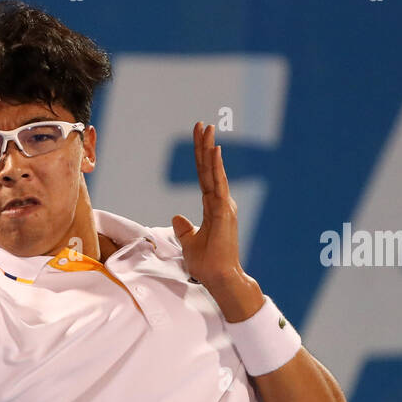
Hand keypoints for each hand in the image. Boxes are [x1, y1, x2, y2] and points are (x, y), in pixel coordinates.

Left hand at [171, 122, 241, 286]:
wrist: (219, 277)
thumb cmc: (207, 264)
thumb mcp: (190, 243)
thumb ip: (185, 229)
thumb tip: (177, 217)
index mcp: (213, 207)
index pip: (205, 176)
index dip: (201, 157)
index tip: (199, 137)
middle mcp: (221, 202)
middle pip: (210, 169)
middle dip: (205, 146)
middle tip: (201, 124)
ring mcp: (224, 206)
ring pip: (215, 172)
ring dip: (210, 150)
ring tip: (207, 129)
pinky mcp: (224, 212)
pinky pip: (218, 185)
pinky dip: (217, 167)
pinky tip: (214, 151)